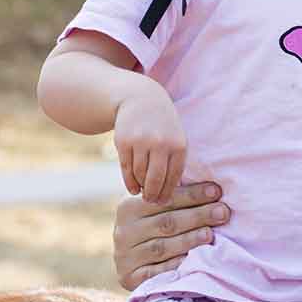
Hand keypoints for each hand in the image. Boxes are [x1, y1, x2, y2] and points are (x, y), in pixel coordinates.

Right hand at [113, 82, 187, 202]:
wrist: (141, 99)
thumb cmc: (163, 125)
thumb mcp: (176, 138)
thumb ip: (175, 162)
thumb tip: (171, 193)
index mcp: (178, 145)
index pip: (174, 177)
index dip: (168, 193)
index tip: (164, 202)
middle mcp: (160, 143)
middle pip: (155, 179)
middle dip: (153, 195)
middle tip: (152, 202)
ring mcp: (140, 142)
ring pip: (139, 174)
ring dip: (141, 187)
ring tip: (144, 193)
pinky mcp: (123, 141)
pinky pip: (126, 168)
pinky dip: (129, 181)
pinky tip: (133, 188)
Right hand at [113, 180, 227, 289]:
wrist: (132, 267)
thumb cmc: (153, 232)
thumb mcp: (156, 214)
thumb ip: (174, 201)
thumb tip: (213, 189)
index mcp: (129, 208)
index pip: (164, 200)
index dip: (192, 195)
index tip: (216, 191)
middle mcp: (124, 232)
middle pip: (166, 223)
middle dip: (197, 216)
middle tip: (223, 212)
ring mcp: (126, 257)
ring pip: (162, 247)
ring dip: (188, 240)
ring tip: (210, 234)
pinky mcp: (130, 278)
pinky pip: (156, 272)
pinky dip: (175, 265)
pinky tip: (193, 261)